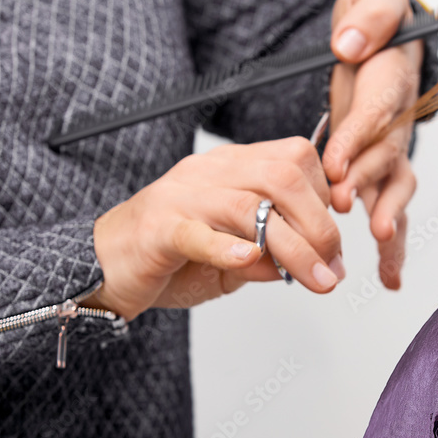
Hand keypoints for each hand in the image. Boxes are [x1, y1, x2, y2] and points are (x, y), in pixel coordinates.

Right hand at [89, 138, 344, 320]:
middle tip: (330, 267)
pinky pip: (195, 232)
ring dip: (291, 247)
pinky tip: (249, 260)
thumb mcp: (236, 258)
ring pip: (246, 206)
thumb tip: (314, 265)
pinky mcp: (157, 229)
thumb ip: (272, 254)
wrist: (103, 267)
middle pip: (281, 176)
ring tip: (313, 278)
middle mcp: (210, 171)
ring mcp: (181, 196)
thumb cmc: (173, 258)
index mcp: (234, 166)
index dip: (325, 199)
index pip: (296, 159)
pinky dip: (227, 247)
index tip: (334, 243)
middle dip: (318, 223)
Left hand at [327, 0, 423, 287]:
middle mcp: (400, 117)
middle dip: (371, 188)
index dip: (358, 139)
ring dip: (389, 225)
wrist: (386, 28)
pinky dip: (390, 240)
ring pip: (395, 190)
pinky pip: (387, 202)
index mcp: (396, 79)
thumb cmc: (381, 13)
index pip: (377, 112)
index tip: (334, 165)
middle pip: (389, 158)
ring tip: (385, 266)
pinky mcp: (379, 159)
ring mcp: (392, 143)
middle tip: (350, 212)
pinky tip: (388, 276)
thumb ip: (369, 17)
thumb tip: (349, 45)